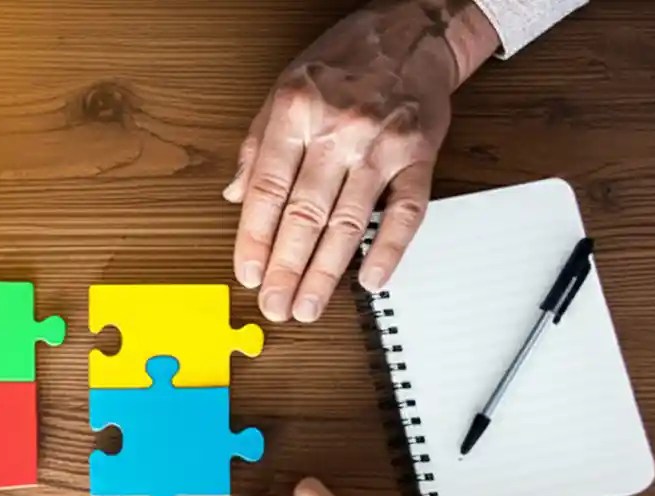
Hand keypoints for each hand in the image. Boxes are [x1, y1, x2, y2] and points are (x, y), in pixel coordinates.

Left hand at [225, 0, 499, 322]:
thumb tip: (235, 196)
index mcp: (295, 112)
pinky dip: (389, 249)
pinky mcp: (419, 154)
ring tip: (308, 305)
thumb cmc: (342, 62)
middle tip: (275, 305)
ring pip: (349, 220)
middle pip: (305, 213)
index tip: (248, 274)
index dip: (255, 238)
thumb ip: (257, 145)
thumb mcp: (283, 89)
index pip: (267, 190)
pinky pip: (406, 210)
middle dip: (286, 267)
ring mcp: (381, 144)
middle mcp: (338, 129)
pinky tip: (371, 279)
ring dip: (326, 271)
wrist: (411, 31)